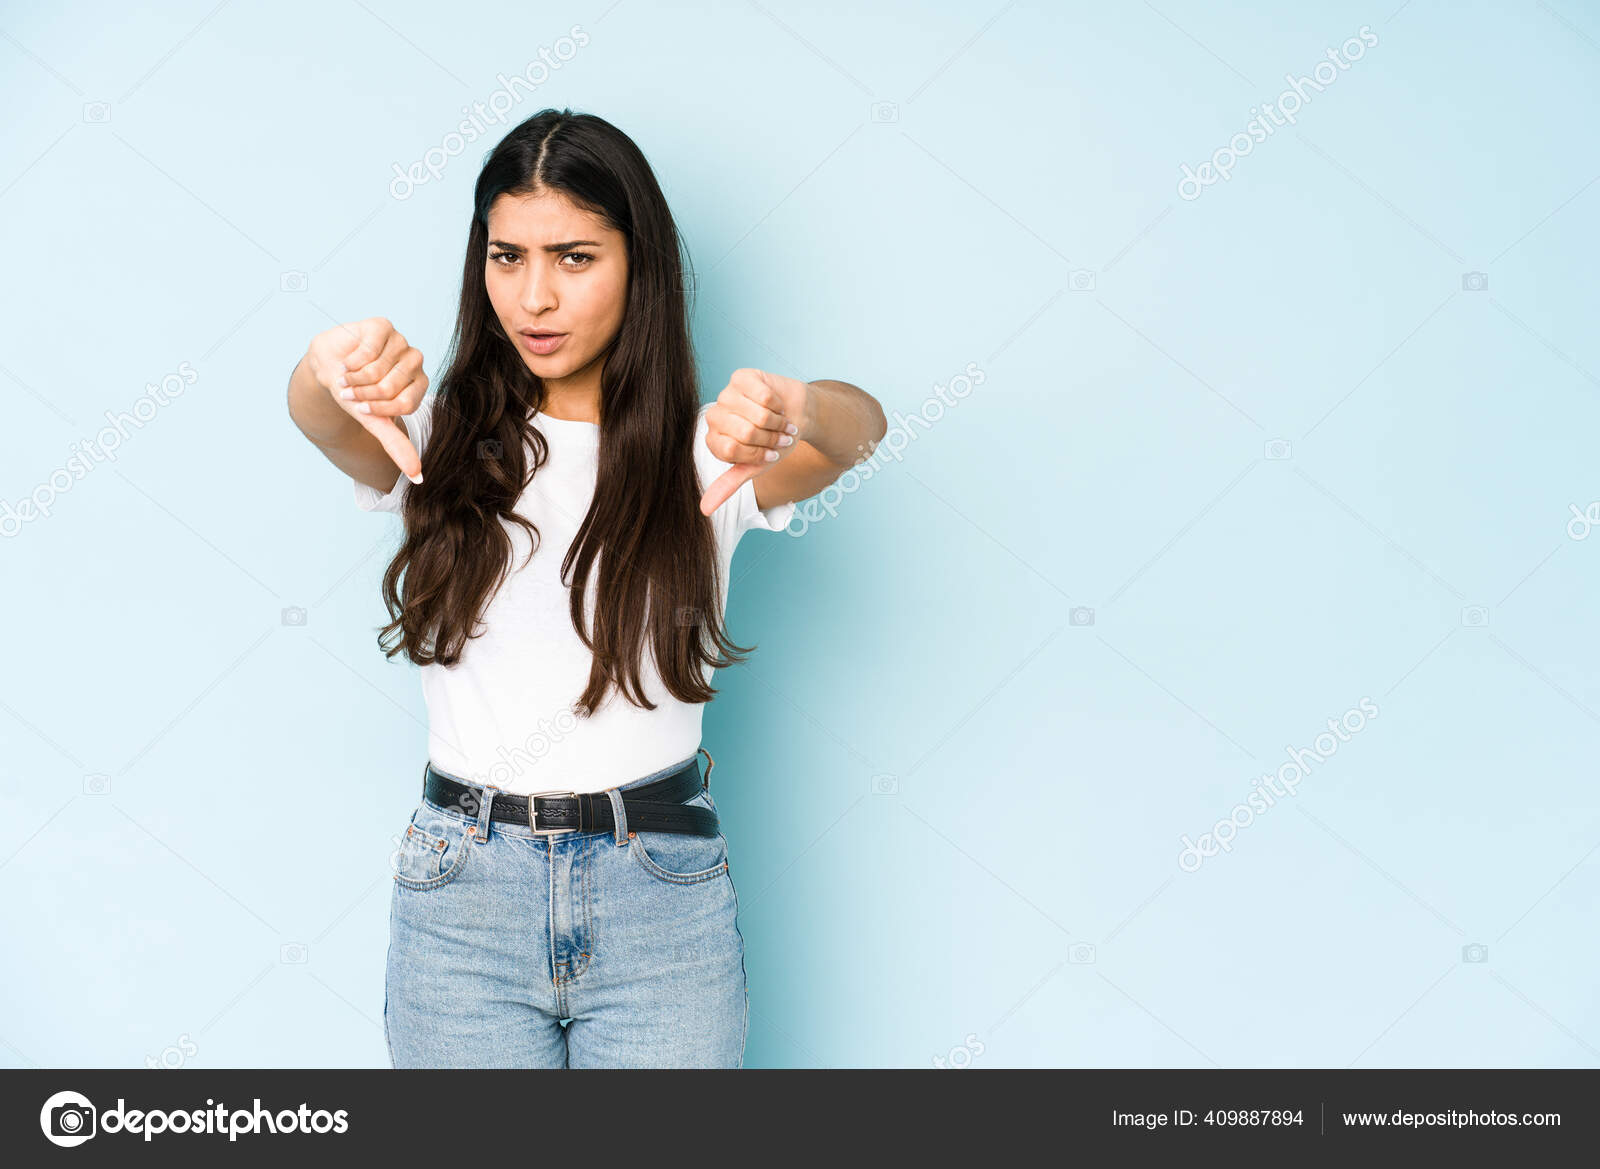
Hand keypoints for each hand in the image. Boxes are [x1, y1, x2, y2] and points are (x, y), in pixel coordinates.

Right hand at [305, 317, 428, 483]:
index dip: (378, 408)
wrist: (328, 367)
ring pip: (378, 369)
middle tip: (349, 392)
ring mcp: (401, 342)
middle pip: (390, 386)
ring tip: (346, 377)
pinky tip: (347, 361)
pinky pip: (369, 350)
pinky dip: (351, 362)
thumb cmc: (354, 393)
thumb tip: (418, 477)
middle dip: (363, 394)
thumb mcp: (374, 421)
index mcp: (419, 385)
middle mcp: (415, 362)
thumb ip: (397, 446)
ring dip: (354, 379)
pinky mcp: (383, 327)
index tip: (361, 408)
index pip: (404, 404)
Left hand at [698, 368, 807, 514]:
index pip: (733, 451)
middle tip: (779, 436)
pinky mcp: (741, 376)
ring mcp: (726, 394)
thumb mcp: (754, 467)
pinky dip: (779, 404)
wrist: (797, 415)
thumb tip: (704, 510)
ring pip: (758, 414)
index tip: (770, 453)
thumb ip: (729, 485)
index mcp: (714, 440)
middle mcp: (715, 416)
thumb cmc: (776, 441)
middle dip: (771, 438)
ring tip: (780, 421)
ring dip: (778, 422)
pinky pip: (765, 396)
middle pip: (746, 432)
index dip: (759, 454)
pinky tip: (777, 404)